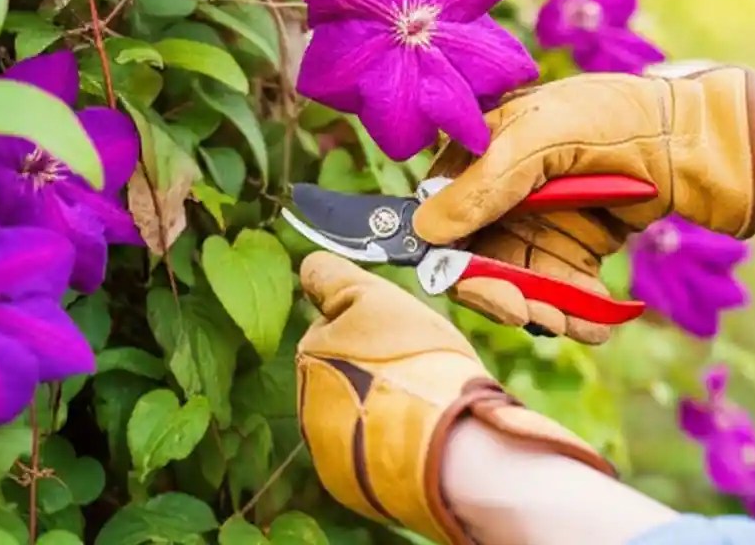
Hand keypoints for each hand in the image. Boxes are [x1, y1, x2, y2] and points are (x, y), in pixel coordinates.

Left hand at [296, 251, 614, 544]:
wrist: (448, 444)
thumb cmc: (415, 362)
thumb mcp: (376, 298)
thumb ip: (334, 279)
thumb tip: (308, 266)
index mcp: (309, 356)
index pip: (331, 327)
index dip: (367, 323)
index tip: (398, 332)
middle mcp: (306, 407)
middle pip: (341, 373)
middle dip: (371, 368)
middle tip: (413, 366)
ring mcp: (326, 452)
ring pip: (355, 414)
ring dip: (381, 405)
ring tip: (421, 403)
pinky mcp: (349, 488)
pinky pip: (369, 453)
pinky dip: (389, 443)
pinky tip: (419, 435)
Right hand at [413, 65, 754, 343]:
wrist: (693, 139)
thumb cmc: (616, 116)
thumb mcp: (544, 135)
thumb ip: (486, 182)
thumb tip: (425, 229)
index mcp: (479, 154)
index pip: (442, 217)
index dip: (455, 259)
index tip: (487, 288)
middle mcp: (499, 193)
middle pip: (477, 261)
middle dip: (504, 294)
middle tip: (533, 315)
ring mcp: (534, 223)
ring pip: (517, 285)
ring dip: (543, 310)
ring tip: (575, 323)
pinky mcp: (569, 247)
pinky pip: (556, 291)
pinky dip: (575, 312)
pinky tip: (598, 323)